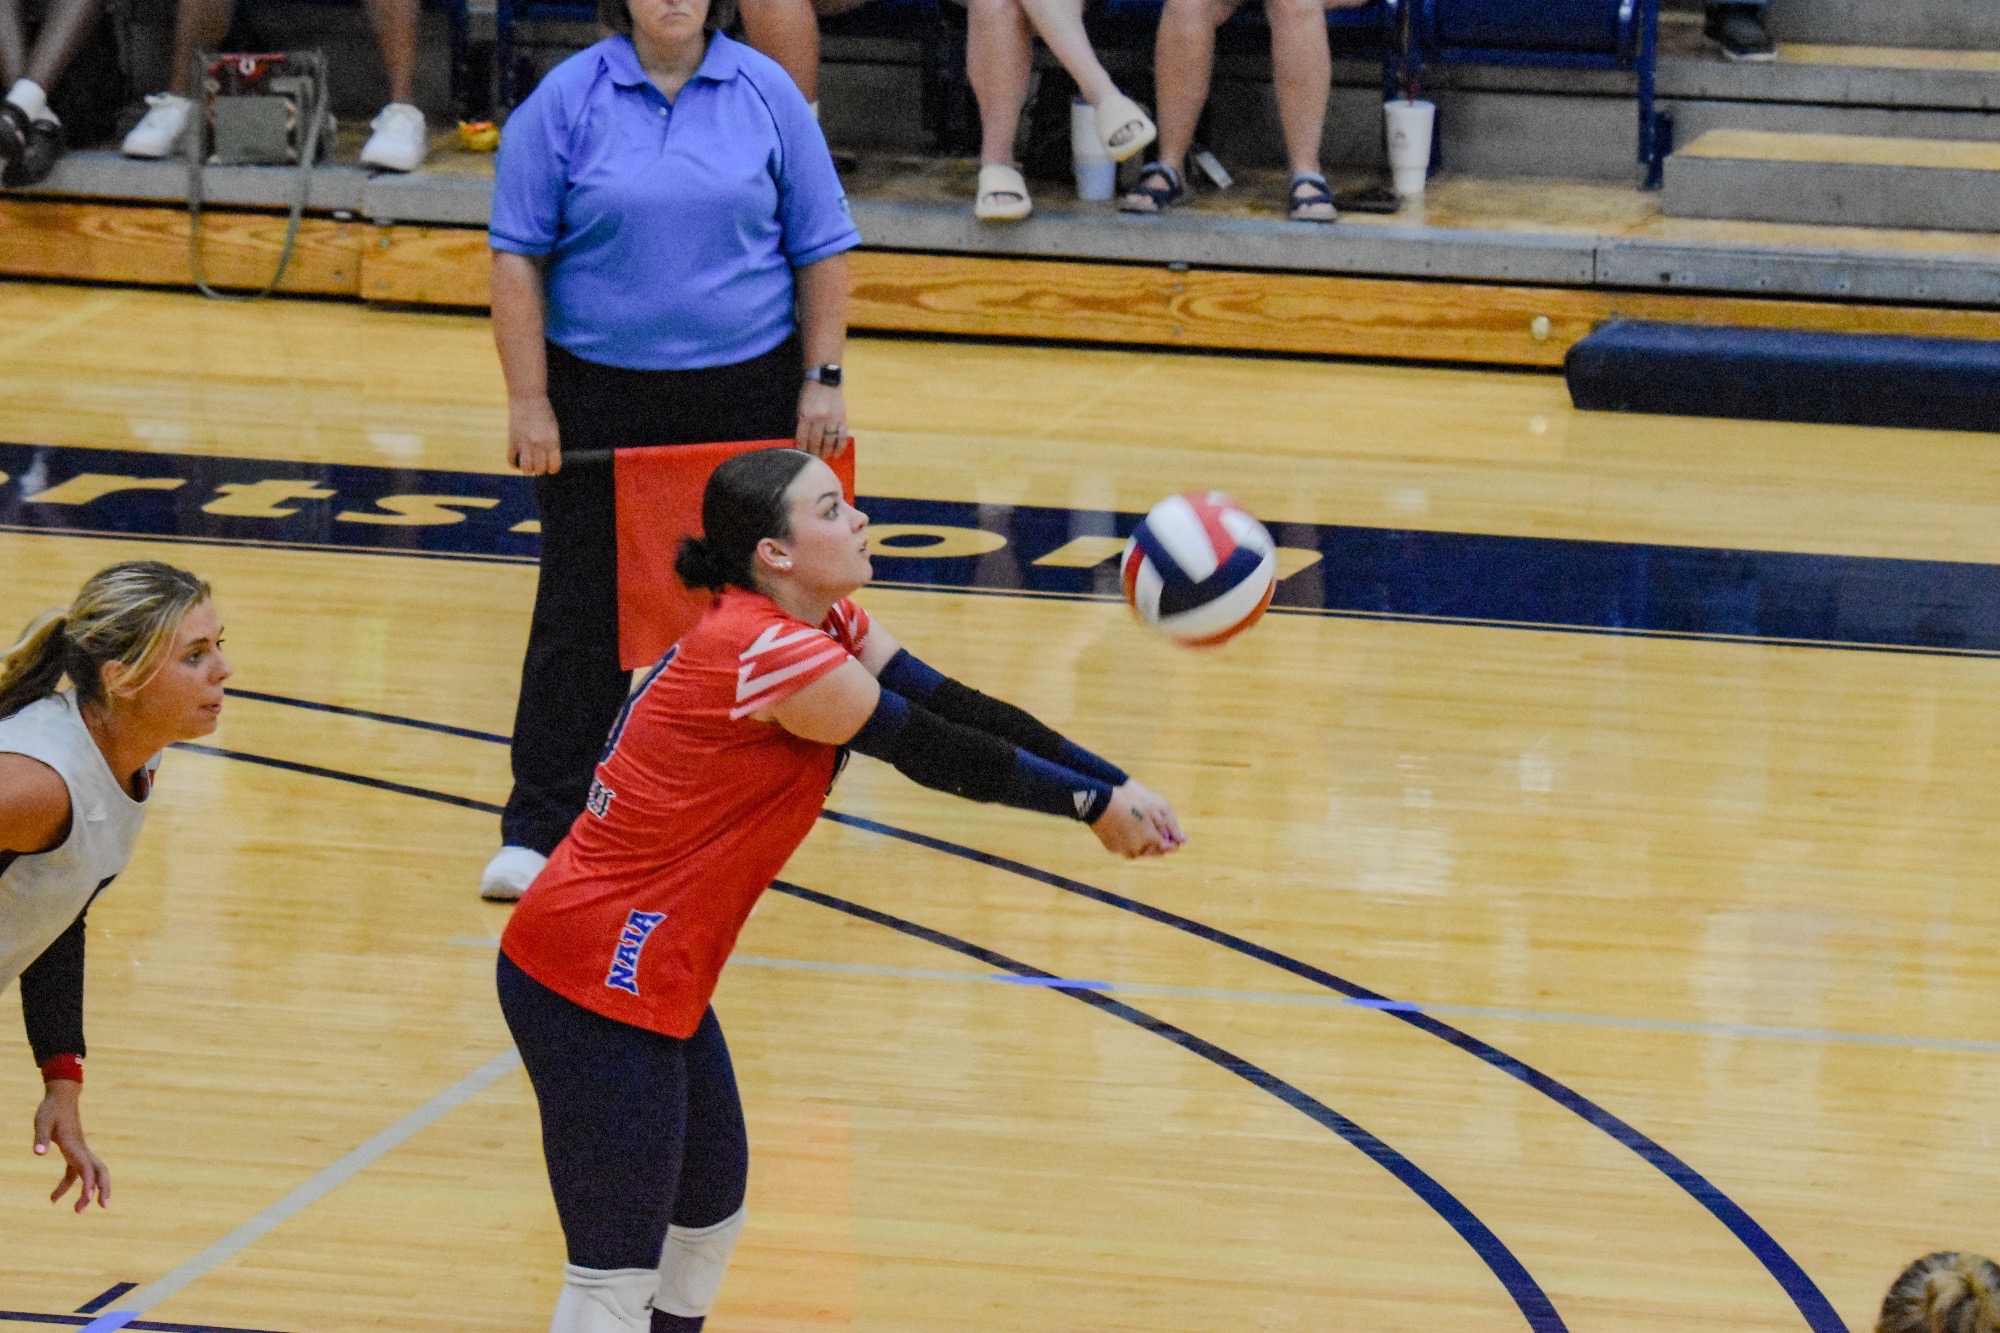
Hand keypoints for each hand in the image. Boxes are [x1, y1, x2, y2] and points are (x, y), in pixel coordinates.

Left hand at [34, 1081, 108, 1212]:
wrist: (62, 1096)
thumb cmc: (51, 1109)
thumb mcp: (42, 1122)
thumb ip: (40, 1138)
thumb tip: (38, 1154)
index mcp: (75, 1145)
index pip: (86, 1167)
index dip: (89, 1183)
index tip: (89, 1199)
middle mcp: (82, 1150)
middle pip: (100, 1172)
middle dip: (103, 1189)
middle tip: (103, 1207)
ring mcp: (80, 1151)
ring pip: (91, 1174)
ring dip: (88, 1192)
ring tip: (77, 1211)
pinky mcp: (74, 1152)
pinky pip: (75, 1173)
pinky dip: (67, 1186)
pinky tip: (53, 1197)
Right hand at [508, 395, 561, 475]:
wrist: (527, 398)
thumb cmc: (543, 412)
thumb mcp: (553, 428)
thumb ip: (553, 444)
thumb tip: (551, 460)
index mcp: (552, 441)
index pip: (554, 466)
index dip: (552, 468)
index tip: (550, 467)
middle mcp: (539, 445)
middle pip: (540, 469)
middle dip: (540, 469)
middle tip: (539, 464)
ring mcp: (524, 444)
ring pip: (526, 469)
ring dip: (528, 469)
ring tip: (529, 464)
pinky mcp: (512, 441)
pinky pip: (511, 461)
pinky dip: (515, 464)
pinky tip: (518, 459)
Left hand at [796, 381, 846, 459]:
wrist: (825, 379)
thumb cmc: (810, 393)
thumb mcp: (800, 407)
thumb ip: (801, 423)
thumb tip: (802, 442)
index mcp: (806, 415)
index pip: (802, 438)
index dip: (802, 450)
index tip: (801, 458)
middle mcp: (819, 419)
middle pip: (816, 442)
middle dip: (813, 454)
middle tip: (812, 462)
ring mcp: (832, 419)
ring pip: (829, 442)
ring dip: (825, 453)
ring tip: (823, 459)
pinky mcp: (842, 418)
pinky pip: (842, 436)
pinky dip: (839, 447)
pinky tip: (836, 454)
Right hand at [1091, 780, 1185, 858]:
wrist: (1100, 803)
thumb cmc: (1131, 801)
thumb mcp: (1157, 809)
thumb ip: (1171, 826)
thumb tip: (1184, 840)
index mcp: (1151, 840)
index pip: (1167, 848)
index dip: (1173, 843)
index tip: (1175, 839)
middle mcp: (1138, 850)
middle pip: (1153, 852)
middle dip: (1158, 845)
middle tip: (1161, 835)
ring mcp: (1124, 851)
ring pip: (1139, 851)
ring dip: (1144, 845)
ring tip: (1143, 831)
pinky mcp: (1112, 849)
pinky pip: (1126, 848)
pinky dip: (1130, 843)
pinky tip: (1129, 830)